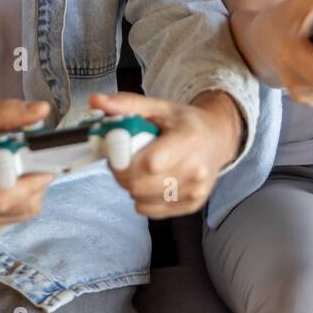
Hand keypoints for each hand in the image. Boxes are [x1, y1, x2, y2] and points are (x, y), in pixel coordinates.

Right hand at [0, 100, 54, 233]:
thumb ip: (7, 112)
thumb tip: (42, 110)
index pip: (2, 194)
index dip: (29, 179)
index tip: (39, 157)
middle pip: (21, 203)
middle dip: (35, 176)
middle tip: (29, 155)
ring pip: (28, 208)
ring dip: (34, 184)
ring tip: (19, 165)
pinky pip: (24, 212)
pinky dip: (28, 194)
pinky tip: (15, 179)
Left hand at [88, 90, 239, 218]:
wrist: (216, 139)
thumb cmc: (184, 122)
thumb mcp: (158, 107)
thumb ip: (126, 104)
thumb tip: (95, 101)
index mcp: (189, 140)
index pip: (148, 163)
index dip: (124, 161)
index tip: (116, 151)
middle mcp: (196, 169)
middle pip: (140, 185)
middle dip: (122, 174)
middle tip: (124, 160)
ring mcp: (196, 191)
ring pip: (142, 200)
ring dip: (131, 186)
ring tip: (139, 169)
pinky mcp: (192, 206)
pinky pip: (150, 211)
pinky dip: (142, 198)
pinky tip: (151, 181)